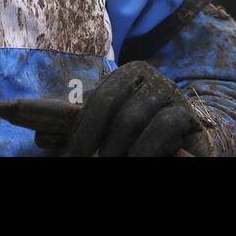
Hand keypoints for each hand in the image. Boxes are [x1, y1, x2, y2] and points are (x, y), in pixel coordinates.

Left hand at [38, 61, 212, 156]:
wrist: (195, 139)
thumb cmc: (144, 133)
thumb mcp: (110, 129)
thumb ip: (79, 130)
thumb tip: (40, 137)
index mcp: (130, 75)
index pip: (97, 96)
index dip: (75, 122)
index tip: (48, 139)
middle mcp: (152, 79)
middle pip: (113, 107)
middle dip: (95, 139)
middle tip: (87, 159)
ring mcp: (173, 96)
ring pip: (134, 119)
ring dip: (119, 149)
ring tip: (111, 161)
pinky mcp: (191, 118)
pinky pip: (164, 129)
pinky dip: (146, 150)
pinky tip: (136, 159)